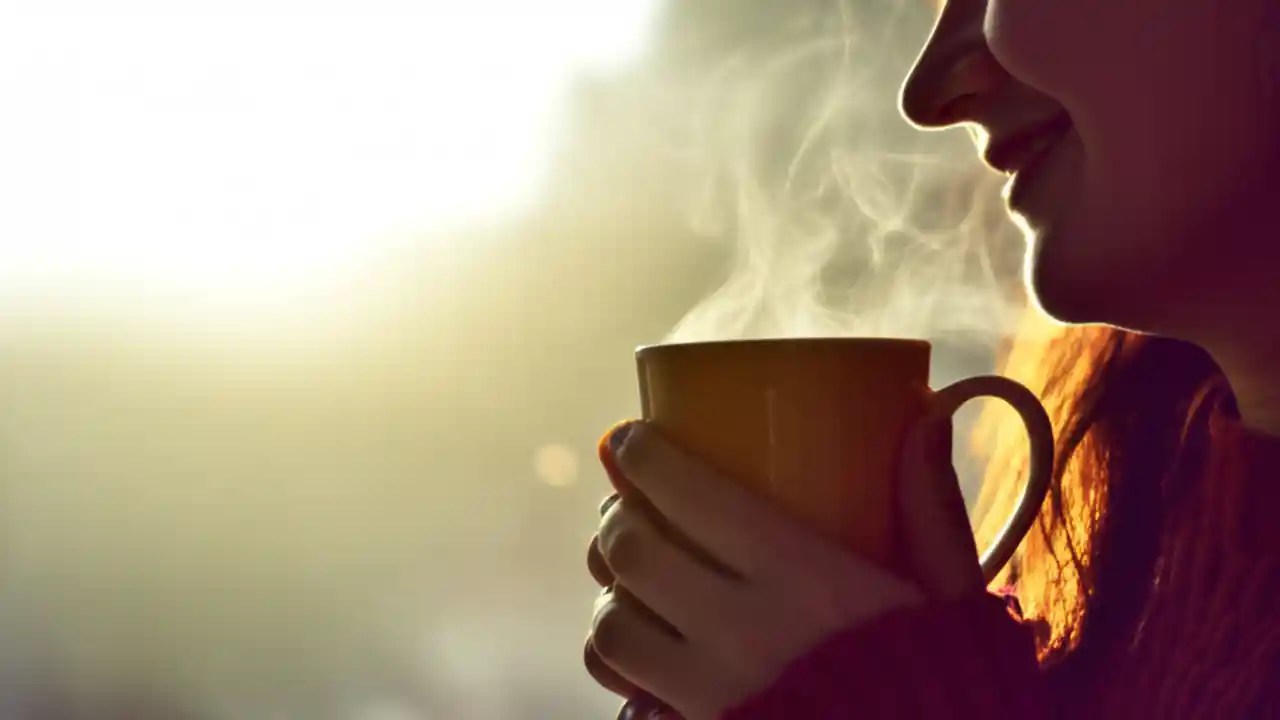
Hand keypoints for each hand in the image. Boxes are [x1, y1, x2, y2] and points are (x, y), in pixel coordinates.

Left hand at [583, 417, 983, 719]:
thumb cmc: (939, 676)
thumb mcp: (948, 592)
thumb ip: (929, 507)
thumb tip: (926, 416)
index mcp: (802, 576)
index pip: (687, 495)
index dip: (642, 457)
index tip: (632, 439)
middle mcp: (743, 630)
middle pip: (633, 551)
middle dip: (616, 519)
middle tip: (626, 506)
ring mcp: (712, 692)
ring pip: (613, 625)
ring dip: (610, 592)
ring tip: (626, 578)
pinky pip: (624, 693)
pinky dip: (615, 661)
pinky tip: (635, 642)